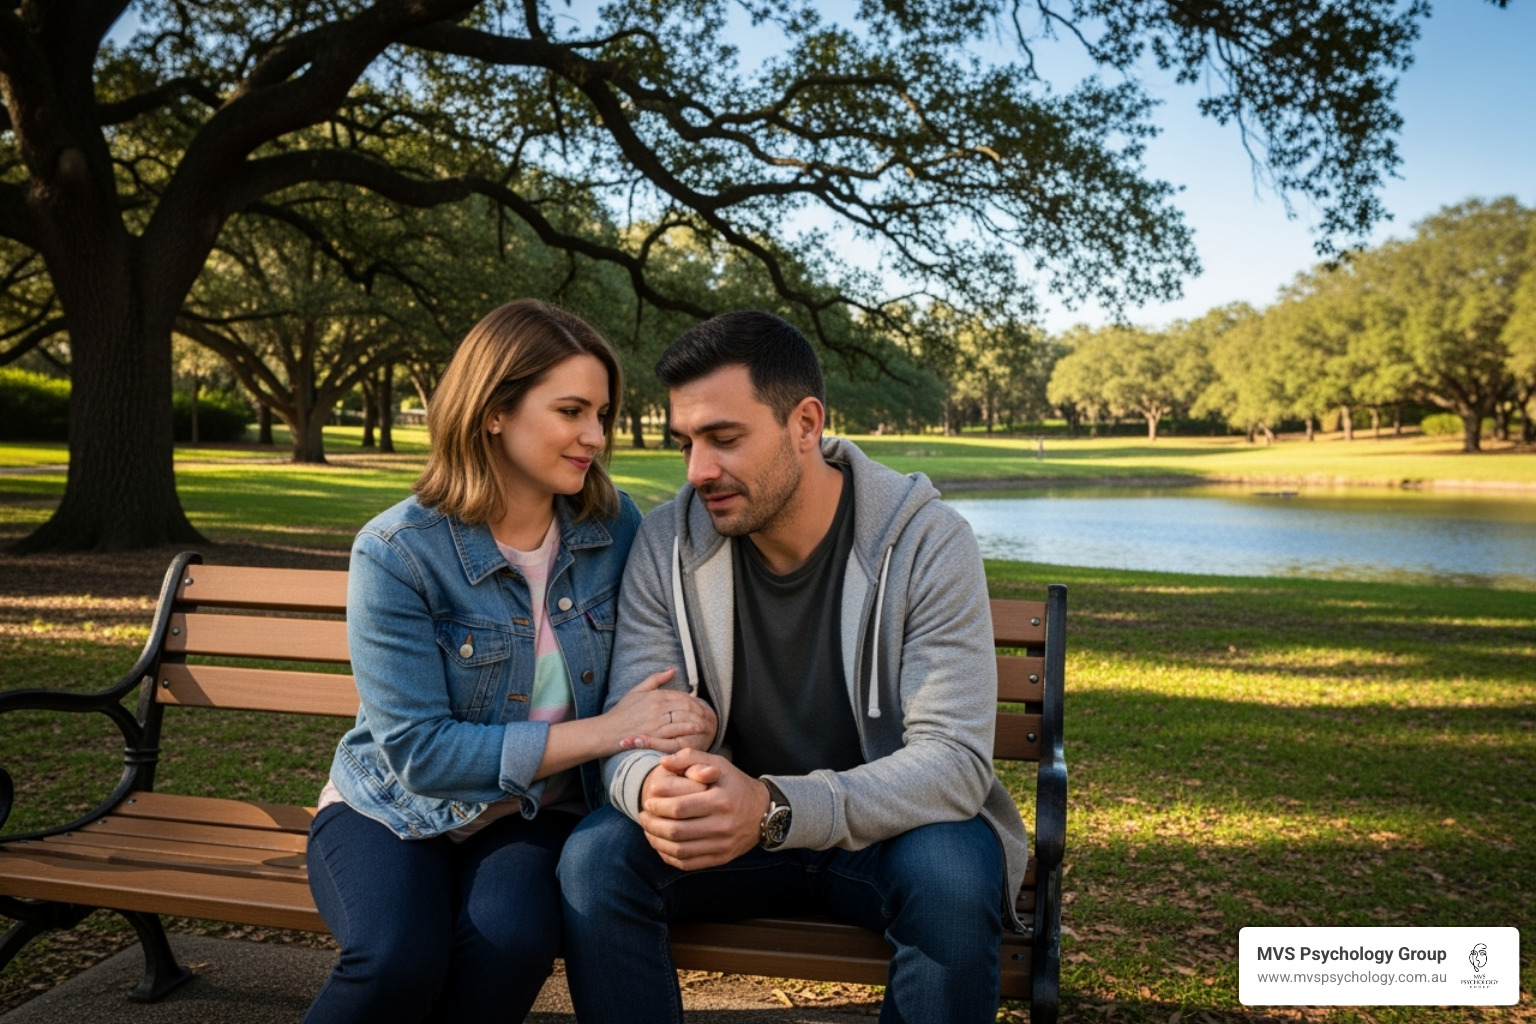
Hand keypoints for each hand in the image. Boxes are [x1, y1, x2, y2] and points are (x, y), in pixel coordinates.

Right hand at [604, 669, 712, 753]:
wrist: (606, 731)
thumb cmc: (621, 712)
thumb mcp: (636, 691)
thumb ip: (655, 680)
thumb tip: (672, 669)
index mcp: (654, 695)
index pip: (680, 695)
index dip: (693, 700)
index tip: (700, 704)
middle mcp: (657, 707)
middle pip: (685, 706)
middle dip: (699, 710)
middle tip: (708, 714)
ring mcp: (656, 722)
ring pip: (683, 719)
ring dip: (697, 721)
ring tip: (706, 723)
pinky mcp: (655, 736)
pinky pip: (676, 733)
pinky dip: (688, 731)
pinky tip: (696, 732)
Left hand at [637, 749, 770, 869]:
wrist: (763, 812)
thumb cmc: (735, 784)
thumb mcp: (718, 764)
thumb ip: (689, 758)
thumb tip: (663, 763)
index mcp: (720, 801)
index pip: (679, 807)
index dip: (657, 805)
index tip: (648, 799)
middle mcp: (723, 826)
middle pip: (676, 831)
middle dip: (652, 824)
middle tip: (643, 815)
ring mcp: (722, 845)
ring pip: (679, 850)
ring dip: (656, 841)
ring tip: (648, 829)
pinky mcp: (720, 858)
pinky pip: (687, 863)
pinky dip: (668, 856)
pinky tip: (661, 844)